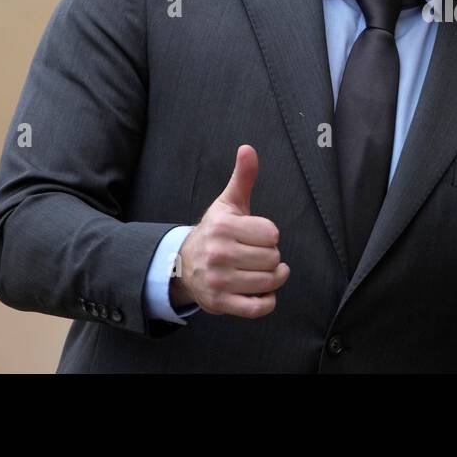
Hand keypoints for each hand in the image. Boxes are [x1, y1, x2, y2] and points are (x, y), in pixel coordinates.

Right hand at [171, 145, 289, 317]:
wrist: (183, 264)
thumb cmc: (215, 232)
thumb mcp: (228, 203)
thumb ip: (242, 177)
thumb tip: (248, 149)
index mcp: (223, 227)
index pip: (272, 234)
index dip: (269, 235)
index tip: (256, 236)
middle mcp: (218, 253)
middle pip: (273, 259)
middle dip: (270, 257)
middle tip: (256, 255)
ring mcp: (218, 280)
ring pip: (269, 282)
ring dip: (273, 278)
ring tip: (263, 272)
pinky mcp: (220, 303)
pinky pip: (258, 308)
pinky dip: (267, 301)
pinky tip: (262, 291)